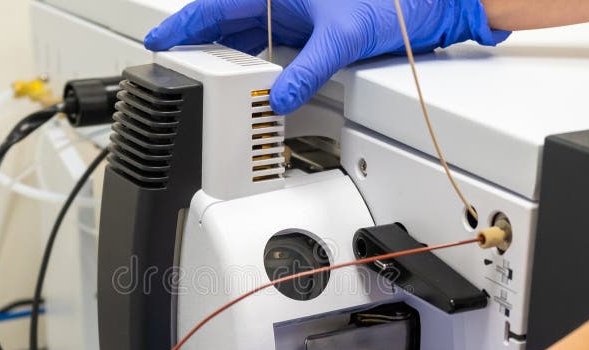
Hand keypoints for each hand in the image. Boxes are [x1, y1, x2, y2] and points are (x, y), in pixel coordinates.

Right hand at [145, 0, 508, 113]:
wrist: (429, 8)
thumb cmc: (393, 4)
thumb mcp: (344, 38)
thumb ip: (307, 71)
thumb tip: (278, 100)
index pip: (218, 5)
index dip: (185, 23)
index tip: (159, 38)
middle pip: (225, 21)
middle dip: (198, 43)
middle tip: (172, 65)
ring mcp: (292, 15)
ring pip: (243, 36)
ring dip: (223, 57)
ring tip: (199, 78)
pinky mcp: (304, 31)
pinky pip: (265, 47)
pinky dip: (250, 65)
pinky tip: (244, 81)